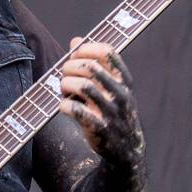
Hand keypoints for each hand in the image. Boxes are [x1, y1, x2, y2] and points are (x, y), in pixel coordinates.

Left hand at [58, 36, 142, 162]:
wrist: (127, 150)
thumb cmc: (113, 111)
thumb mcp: (111, 87)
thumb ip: (94, 63)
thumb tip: (76, 41)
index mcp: (124, 80)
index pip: (107, 52)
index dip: (85, 49)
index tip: (75, 57)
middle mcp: (120, 94)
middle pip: (90, 67)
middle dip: (70, 67)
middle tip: (64, 75)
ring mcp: (111, 111)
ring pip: (83, 86)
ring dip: (66, 84)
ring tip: (64, 90)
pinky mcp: (100, 129)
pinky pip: (77, 111)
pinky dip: (65, 106)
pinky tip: (64, 107)